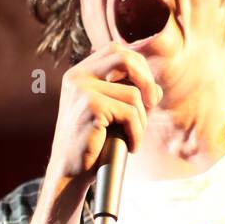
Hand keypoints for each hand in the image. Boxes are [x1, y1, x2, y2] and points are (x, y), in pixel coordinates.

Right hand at [45, 41, 161, 188]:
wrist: (69, 171)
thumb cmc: (92, 143)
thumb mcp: (109, 111)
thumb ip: (126, 93)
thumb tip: (156, 89)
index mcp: (79, 73)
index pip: (117, 52)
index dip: (139, 68)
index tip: (146, 94)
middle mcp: (77, 76)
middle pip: (126, 59)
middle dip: (147, 81)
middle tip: (151, 105)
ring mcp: (82, 89)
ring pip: (134, 94)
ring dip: (142, 119)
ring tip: (133, 137)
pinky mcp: (90, 106)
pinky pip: (131, 114)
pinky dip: (137, 133)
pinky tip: (131, 147)